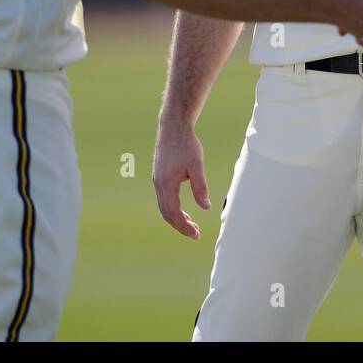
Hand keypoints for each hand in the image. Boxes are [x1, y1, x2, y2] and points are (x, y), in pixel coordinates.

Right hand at [153, 125, 210, 239]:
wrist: (173, 128)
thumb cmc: (186, 144)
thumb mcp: (197, 165)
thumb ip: (200, 187)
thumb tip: (205, 207)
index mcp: (167, 184)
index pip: (174, 213)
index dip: (184, 226)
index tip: (196, 234)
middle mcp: (159, 184)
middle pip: (166, 214)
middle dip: (180, 226)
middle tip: (195, 234)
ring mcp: (157, 181)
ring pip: (163, 207)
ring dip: (176, 218)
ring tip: (191, 225)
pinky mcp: (159, 177)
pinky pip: (163, 199)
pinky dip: (172, 208)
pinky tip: (183, 210)